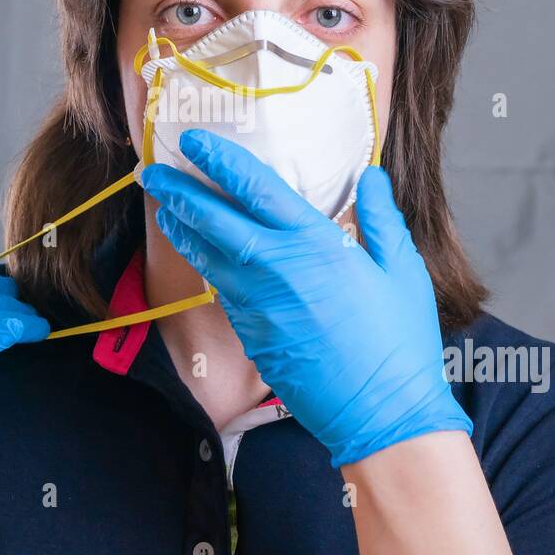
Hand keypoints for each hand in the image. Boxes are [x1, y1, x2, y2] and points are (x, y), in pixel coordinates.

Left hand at [141, 129, 469, 467]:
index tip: (193, 140)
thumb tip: (371, 176)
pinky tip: (204, 258)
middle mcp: (276, 268)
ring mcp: (257, 305)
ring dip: (183, 230)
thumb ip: (382, 217)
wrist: (381, 413)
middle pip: (213, 220)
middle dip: (178, 192)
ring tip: (165, 210)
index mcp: (315, 243)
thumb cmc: (400, 341)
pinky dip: (209, 268)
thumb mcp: (403, 270)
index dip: (219, 160)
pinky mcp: (251, 336)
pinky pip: (224, 292)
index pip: (255, 188)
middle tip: (150, 173)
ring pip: (208, 257)